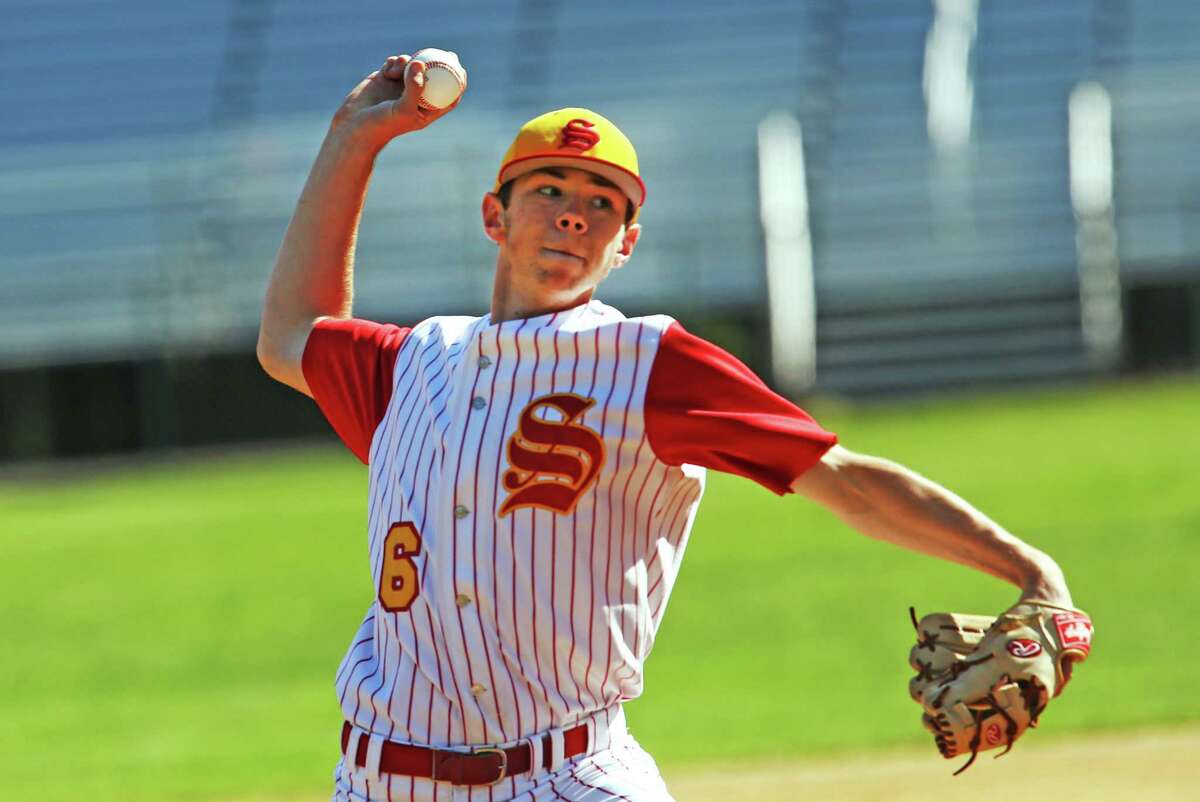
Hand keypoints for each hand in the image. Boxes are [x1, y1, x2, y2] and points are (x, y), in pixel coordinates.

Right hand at [330, 53, 461, 148]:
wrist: (354, 125)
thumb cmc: (383, 124)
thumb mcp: (403, 109)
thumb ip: (414, 88)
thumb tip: (420, 63)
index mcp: (425, 110)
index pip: (447, 96)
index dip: (457, 84)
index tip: (461, 70)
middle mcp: (415, 97)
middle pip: (434, 76)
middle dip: (440, 64)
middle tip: (448, 54)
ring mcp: (400, 86)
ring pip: (413, 65)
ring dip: (409, 61)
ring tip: (398, 70)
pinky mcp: (385, 78)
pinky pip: (396, 63)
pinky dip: (394, 62)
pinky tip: (388, 69)